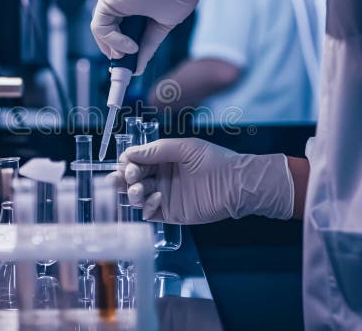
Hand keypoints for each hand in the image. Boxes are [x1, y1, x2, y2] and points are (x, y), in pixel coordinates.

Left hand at [91, 0, 206, 74]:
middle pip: (108, 26)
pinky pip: (100, 25)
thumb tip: (139, 67)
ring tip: (130, 58)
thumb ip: (149, 43)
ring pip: (103, 27)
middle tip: (127, 67)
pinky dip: (113, 41)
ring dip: (115, 48)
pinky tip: (130, 47)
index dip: (122, 44)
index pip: (118, 24)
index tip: (131, 61)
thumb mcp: (163, 22)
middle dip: (115, 49)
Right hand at [111, 138, 293, 223]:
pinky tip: (157, 199)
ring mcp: (163, 195)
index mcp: (162, 159)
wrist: (236, 185)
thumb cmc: (214, 161)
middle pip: (131, 179)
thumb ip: (157, 150)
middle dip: (126, 178)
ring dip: (132, 193)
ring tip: (139, 190)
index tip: (127, 164)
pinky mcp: (169, 213)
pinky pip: (149, 212)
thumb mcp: (185, 148)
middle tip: (132, 177)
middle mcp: (160, 177)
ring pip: (136, 196)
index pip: (135, 160)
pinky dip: (147, 207)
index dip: (127, 162)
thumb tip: (130, 153)